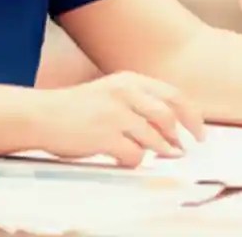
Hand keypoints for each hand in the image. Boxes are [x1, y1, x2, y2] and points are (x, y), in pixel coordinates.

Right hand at [38, 71, 205, 167]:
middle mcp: (125, 93)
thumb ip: (139, 102)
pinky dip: (136, 160)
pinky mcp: (104, 136)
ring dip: (162, 150)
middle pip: (169, 115)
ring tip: (161, 156)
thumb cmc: (77, 107)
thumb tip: (172, 127)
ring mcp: (115, 114)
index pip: (173, 95)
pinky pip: (134, 154)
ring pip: (155, 137)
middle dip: (182, 135)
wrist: (42, 115)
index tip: (199, 131)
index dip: (192, 115)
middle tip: (184, 149)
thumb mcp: (111, 92)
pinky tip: (128, 158)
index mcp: (130, 80)